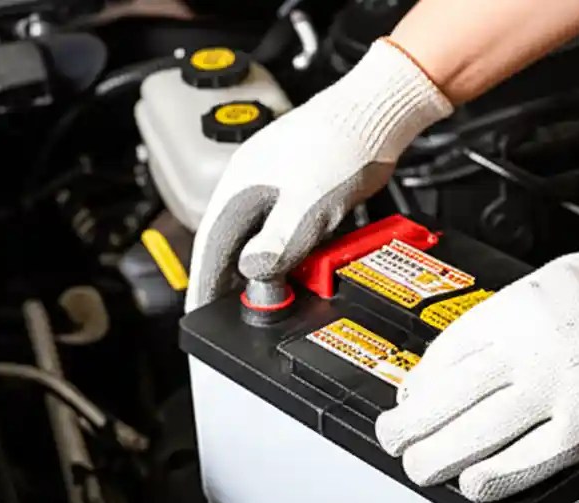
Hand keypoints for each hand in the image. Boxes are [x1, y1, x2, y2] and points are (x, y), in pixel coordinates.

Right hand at [184, 40, 451, 310]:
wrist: (379, 112)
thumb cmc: (343, 141)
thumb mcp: (310, 199)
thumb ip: (281, 238)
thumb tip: (254, 269)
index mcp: (241, 185)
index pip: (212, 245)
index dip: (205, 284)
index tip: (199, 313)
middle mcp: (252, 186)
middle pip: (232, 244)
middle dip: (230, 282)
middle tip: (231, 315)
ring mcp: (277, 186)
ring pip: (259, 238)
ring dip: (260, 269)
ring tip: (264, 299)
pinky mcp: (303, 189)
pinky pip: (284, 230)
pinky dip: (286, 254)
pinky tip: (297, 267)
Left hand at [375, 207, 578, 502]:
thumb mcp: (545, 282)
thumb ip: (500, 319)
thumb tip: (454, 362)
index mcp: (515, 309)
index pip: (446, 355)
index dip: (418, 385)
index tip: (408, 400)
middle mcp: (530, 349)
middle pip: (449, 399)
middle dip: (411, 427)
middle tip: (394, 440)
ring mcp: (560, 390)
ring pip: (479, 434)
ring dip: (439, 456)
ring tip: (420, 467)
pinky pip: (531, 460)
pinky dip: (496, 475)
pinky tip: (475, 482)